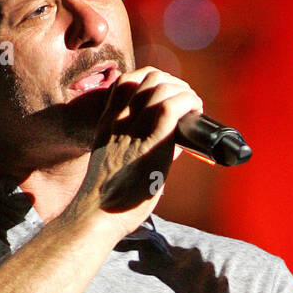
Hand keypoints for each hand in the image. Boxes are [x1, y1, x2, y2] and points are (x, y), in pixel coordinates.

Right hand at [70, 67, 203, 234]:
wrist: (96, 215)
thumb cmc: (108, 200)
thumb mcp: (116, 164)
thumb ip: (141, 148)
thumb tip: (176, 144)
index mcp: (108, 123)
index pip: (127, 81)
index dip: (152, 79)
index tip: (167, 94)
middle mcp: (119, 120)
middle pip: (148, 77)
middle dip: (173, 82)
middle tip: (185, 99)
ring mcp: (133, 130)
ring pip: (161, 86)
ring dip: (184, 91)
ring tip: (193, 105)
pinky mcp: (149, 144)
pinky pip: (171, 107)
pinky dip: (188, 102)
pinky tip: (195, 110)